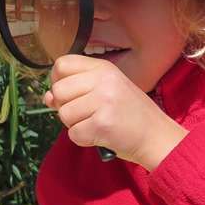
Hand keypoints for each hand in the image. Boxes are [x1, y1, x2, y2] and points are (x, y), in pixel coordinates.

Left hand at [44, 55, 185, 169]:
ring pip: (64, 114)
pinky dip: (84, 140)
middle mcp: (104, 80)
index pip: (62, 64)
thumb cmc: (131, 115)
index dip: (58, 81)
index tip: (71, 94)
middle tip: (88, 114)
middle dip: (66, 107)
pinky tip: (101, 136)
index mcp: (105, 68)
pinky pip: (74, 134)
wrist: (157, 136)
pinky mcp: (102, 124)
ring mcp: (104, 101)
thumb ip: (77, 89)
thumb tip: (47, 97)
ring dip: (76, 125)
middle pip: (59, 90)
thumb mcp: (107, 91)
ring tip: (98, 124)